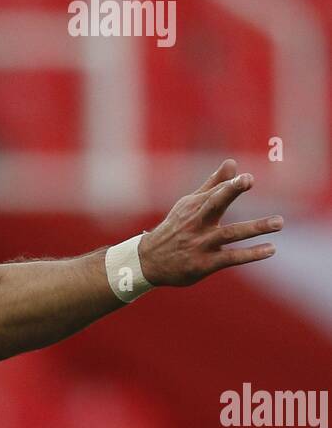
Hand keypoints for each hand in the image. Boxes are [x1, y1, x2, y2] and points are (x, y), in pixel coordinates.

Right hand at [138, 158, 282, 286]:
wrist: (148, 262)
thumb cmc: (174, 229)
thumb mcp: (188, 205)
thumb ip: (213, 185)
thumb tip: (232, 162)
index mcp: (194, 207)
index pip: (215, 192)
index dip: (230, 185)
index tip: (247, 178)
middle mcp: (196, 223)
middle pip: (214, 204)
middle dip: (230, 191)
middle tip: (248, 179)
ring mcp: (200, 244)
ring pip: (229, 233)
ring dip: (254, 227)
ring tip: (279, 222)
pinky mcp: (203, 264)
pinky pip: (230, 258)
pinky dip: (250, 254)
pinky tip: (270, 249)